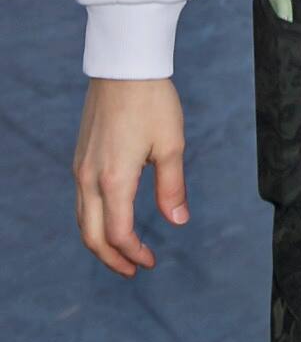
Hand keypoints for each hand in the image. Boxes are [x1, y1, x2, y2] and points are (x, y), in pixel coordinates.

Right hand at [74, 76, 187, 275]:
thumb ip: (172, 187)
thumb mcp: (172, 145)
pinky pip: (82, 202)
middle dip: (111, 259)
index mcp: (113, 179)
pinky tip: (113, 222)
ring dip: (101, 243)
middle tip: (134, 271)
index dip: (134, 253)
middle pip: (92, 235)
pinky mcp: (80, 160)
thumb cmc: (152, 104)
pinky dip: (95, 221)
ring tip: (124, 253)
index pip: (118, 233)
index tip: (151, 262)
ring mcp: (80, 169)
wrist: (123, 70)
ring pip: (83, 220)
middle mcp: (89, 179)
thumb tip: (177, 222)